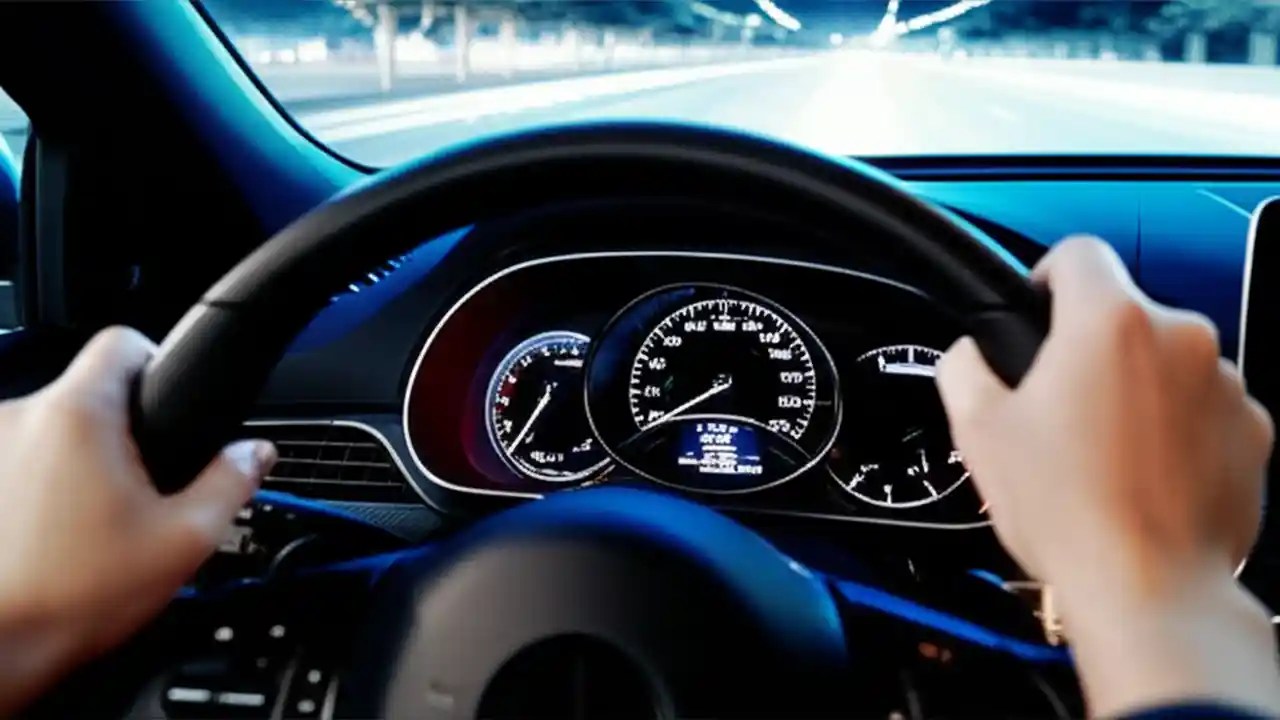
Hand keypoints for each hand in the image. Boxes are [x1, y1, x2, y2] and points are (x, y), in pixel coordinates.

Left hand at [0, 327, 275, 712]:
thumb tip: (254, 454)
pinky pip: (16, 461)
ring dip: (73, 460)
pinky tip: (52, 531)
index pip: (123, 342)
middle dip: (119, 433)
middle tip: (138, 488)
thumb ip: (231, 482)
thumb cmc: (76, 595)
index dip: (156, 362)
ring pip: (49, 431)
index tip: (167, 400)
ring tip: (91, 520)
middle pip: (88, 393)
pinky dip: (35, 484)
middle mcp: (20, 417)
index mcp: (80, 415)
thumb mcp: (184, 539)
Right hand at [937, 237, 1279, 716]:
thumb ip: (964, 367)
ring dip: (1136, 390)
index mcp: (1109, 323)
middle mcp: (1181, 338)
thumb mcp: (977, 431)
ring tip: (1102, 453)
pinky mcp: (1253, 430)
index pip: (1079, 253)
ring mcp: (1226, 384)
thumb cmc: (1069, 514)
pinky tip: (1141, 474)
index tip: (1040, 305)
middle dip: (1091, 351)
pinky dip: (1175, 428)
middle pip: (1124, 316)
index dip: (1048, 276)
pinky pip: (1204, 408)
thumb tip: (969, 355)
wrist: (1147, 588)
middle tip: (1058, 410)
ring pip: (1167, 362)